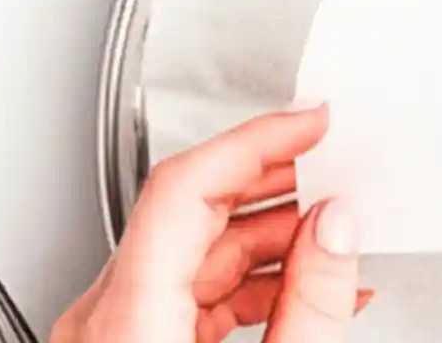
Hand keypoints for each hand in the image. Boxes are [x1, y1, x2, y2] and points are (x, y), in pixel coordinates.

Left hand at [52, 105, 369, 342]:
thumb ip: (310, 305)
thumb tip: (336, 229)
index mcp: (126, 321)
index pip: (184, 185)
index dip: (256, 138)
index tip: (311, 120)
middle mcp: (103, 321)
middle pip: (190, 210)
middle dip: (277, 180)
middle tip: (338, 165)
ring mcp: (110, 335)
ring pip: (196, 249)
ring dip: (272, 233)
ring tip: (336, 234)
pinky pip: (190, 291)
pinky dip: (252, 279)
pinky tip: (305, 285)